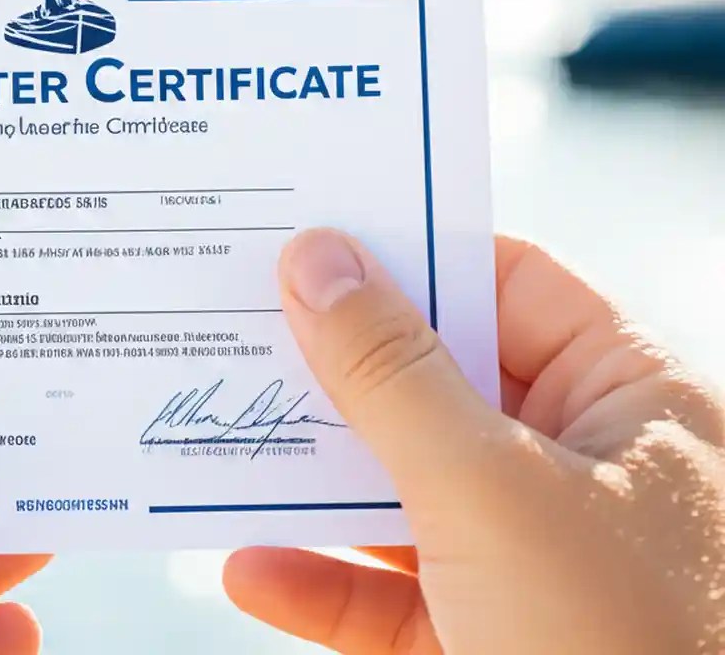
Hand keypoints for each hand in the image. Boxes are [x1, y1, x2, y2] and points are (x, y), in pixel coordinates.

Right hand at [223, 230, 724, 653]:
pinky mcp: (485, 636)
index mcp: (626, 397)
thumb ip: (393, 373)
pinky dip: (319, 584)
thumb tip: (317, 261)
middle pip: (436, 384)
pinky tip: (251, 570)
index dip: (408, 251)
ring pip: (400, 490)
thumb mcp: (490, 488)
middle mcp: (580, 466)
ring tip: (221, 440)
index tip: (306, 235)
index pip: (507, 281)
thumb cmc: (624, 644)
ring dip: (310, 480)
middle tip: (235, 326)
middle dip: (335, 372)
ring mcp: (530, 556)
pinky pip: (387, 594)